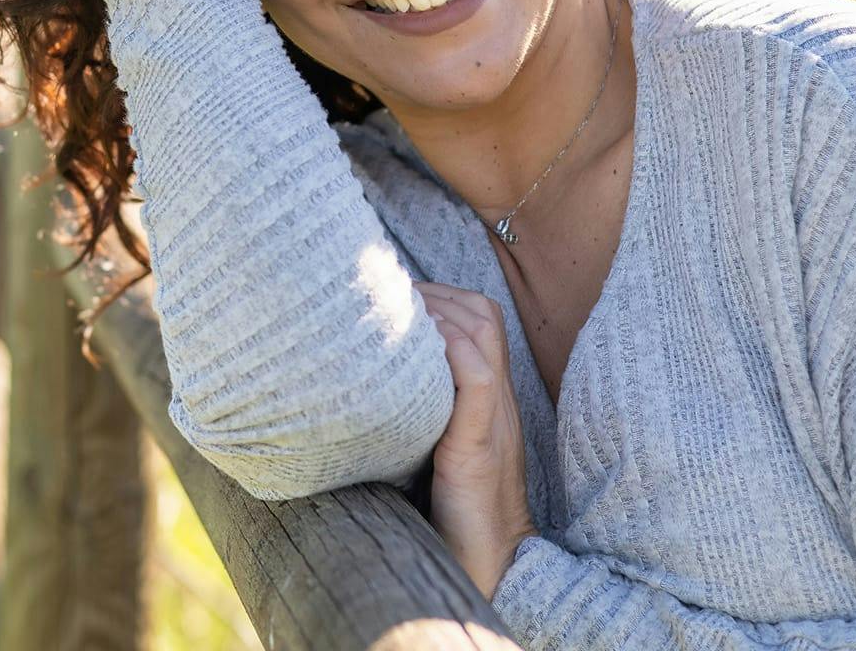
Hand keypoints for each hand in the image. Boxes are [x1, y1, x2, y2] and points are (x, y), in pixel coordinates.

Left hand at [412, 280, 539, 602]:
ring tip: (396, 312)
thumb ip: (418, 410)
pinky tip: (416, 346)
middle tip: (388, 294)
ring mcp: (493, 418)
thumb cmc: (455, 511)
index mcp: (489, 396)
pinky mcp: (480, 443)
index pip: (478, 316)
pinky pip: (476, 377)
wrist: (494, 563)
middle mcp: (497, 398)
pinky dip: (449, 350)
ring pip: (481, 332)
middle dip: (434, 292)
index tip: (393, 292)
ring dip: (437, 311)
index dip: (438, 295)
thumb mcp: (436, 446)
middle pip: (482, 312)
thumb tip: (358, 383)